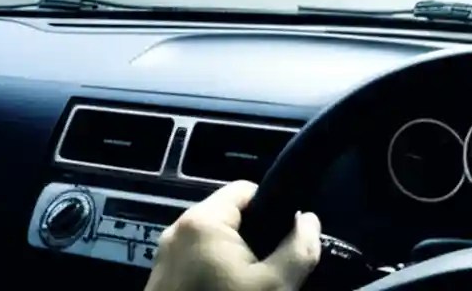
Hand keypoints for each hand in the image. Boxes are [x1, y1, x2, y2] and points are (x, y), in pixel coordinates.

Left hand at [144, 180, 321, 290]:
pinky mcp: (162, 280)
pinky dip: (218, 275)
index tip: (289, 241)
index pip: (248, 190)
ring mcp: (165, 256)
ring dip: (239, 262)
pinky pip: (199, 262)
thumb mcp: (275, 287)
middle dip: (258, 240)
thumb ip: (300, 249)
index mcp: (203, 220)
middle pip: (232, 217)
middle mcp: (178, 229)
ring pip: (216, 243)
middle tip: (274, 273)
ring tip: (254, 288)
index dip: (276, 210)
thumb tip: (309, 220)